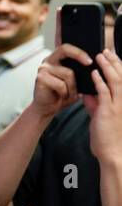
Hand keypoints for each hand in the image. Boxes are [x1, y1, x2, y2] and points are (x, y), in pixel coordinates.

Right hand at [31, 45, 88, 120]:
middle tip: (89, 63)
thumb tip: (93, 66)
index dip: (80, 51)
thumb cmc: (60, 95)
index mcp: (55, 59)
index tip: (91, 60)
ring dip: (73, 87)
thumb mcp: (73, 81)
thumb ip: (78, 72)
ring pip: (68, 73)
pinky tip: (62, 97)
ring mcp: (43, 69)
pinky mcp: (40, 79)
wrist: (46, 109)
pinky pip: (61, 84)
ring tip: (70, 94)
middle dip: (80, 55)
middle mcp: (48, 61)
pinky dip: (65, 93)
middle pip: (65, 50)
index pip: (67, 47)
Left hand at [83, 48, 121, 166]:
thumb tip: (87, 93)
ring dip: (107, 67)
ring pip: (115, 81)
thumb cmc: (108, 137)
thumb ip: (95, 104)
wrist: (112, 154)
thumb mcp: (100, 117)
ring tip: (99, 57)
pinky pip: (104, 93)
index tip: (111, 55)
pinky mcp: (108, 112)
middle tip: (105, 51)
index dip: (118, 66)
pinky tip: (93, 74)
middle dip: (114, 62)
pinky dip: (99, 82)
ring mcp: (118, 106)